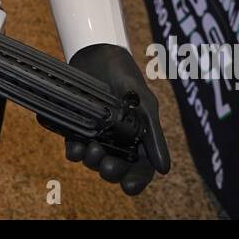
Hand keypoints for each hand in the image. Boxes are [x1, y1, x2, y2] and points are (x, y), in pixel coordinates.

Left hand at [55, 44, 170, 194]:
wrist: (95, 52)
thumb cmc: (125, 75)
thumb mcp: (144, 104)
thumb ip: (153, 135)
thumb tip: (164, 169)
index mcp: (139, 136)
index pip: (141, 168)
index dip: (136, 181)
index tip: (129, 186)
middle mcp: (118, 139)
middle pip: (117, 169)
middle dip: (112, 172)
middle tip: (107, 164)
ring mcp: (97, 135)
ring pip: (95, 161)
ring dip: (93, 161)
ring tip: (92, 149)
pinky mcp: (78, 127)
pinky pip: (75, 148)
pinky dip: (74, 151)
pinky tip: (75, 146)